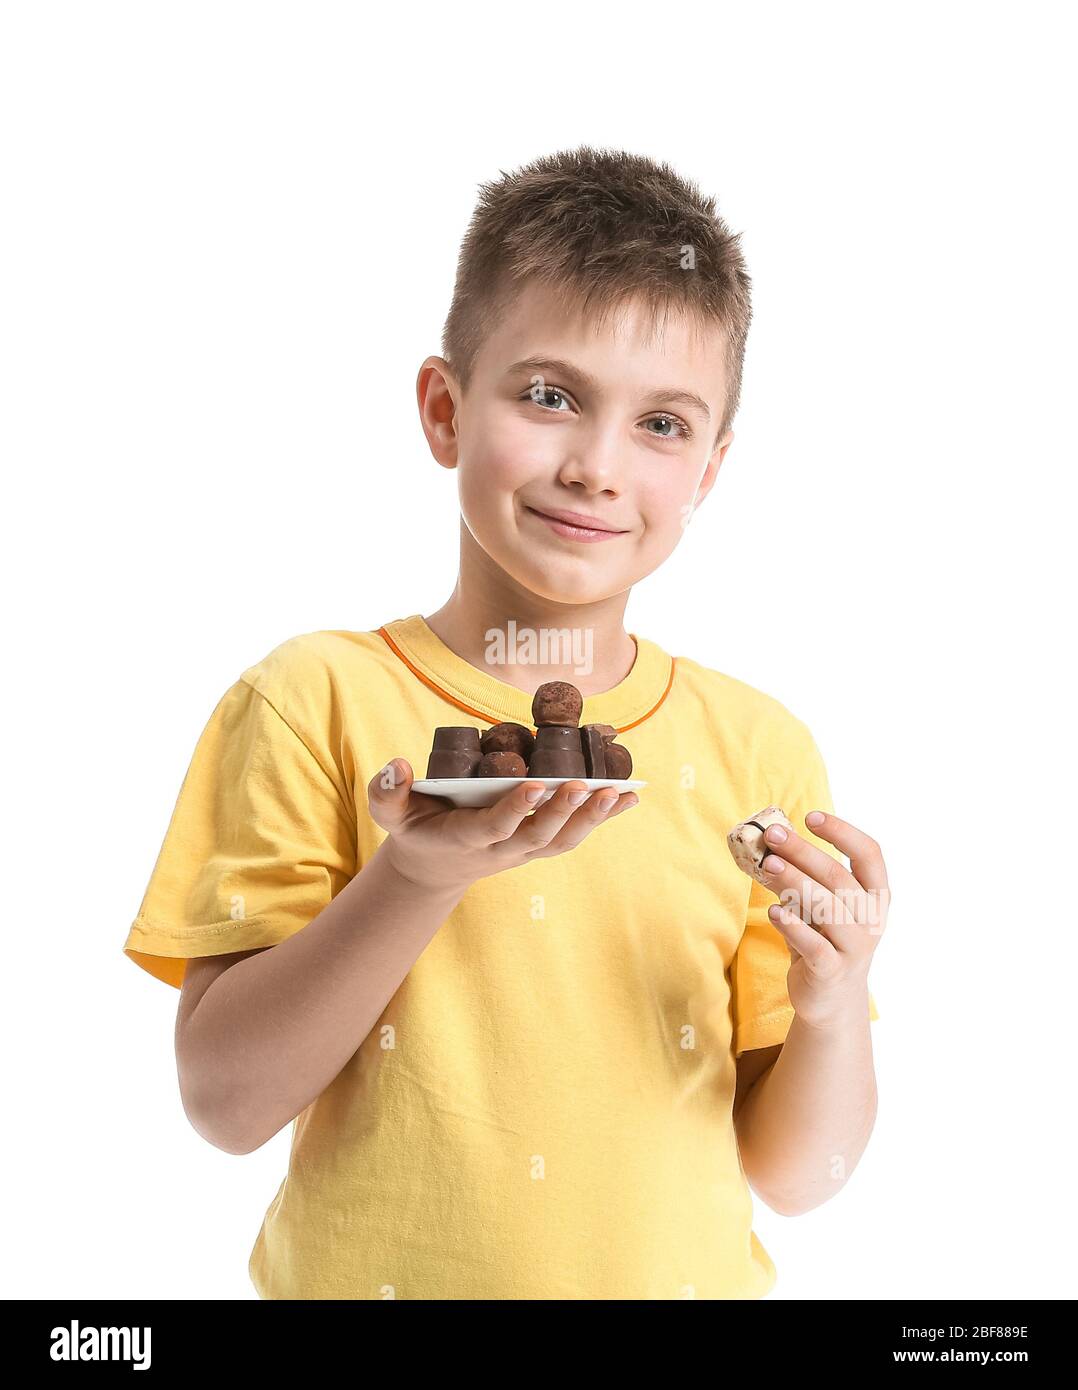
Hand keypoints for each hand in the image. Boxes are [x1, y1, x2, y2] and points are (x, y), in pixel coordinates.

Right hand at [367, 757, 639, 895]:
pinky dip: (603, 817)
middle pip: (537, 837)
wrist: (435, 866)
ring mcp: (523, 849)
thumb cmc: (415, 829)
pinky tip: (630, 797)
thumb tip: (395, 766)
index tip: (533, 785)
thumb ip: (387, 792)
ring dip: (592, 819)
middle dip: (562, 814)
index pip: (493, 827)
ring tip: (621, 793)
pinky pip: (575, 834)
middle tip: (585, 786)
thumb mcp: (391, 813)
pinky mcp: (539, 843)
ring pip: (562, 841)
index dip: (513, 809)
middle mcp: (500, 848)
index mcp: (465, 837)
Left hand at [756, 812, 889, 1029]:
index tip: (811, 816)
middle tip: (773, 835)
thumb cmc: (825, 939)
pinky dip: (793, 926)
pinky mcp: (832, 971)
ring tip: (767, 865)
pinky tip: (774, 911)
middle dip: (803, 852)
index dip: (842, 832)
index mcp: (875, 896)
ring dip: (795, 882)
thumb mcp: (819, 905)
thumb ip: (801, 878)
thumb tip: (766, 845)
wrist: (832, 998)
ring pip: (827, 907)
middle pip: (839, 876)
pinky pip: (814, 945)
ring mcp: (855, 947)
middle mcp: (871, 919)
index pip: (869, 854)